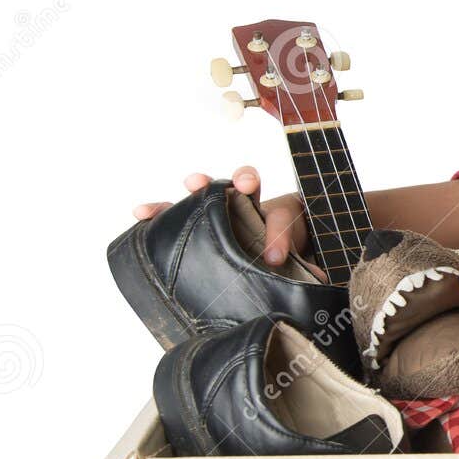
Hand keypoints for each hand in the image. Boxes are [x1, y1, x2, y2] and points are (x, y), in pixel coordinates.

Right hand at [133, 165, 314, 270]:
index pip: (281, 218)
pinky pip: (174, 215)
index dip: (278, 236)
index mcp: (279, 217)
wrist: (260, 258)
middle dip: (246, 180)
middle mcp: (248, 208)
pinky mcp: (193, 224)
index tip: (275, 258)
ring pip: (209, 194)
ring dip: (201, 186)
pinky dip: (158, 213)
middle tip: (245, 183)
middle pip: (247, 187)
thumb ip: (306, 269)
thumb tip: (316, 278)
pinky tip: (142, 213)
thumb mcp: (297, 264)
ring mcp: (219, 213)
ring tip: (194, 183)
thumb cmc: (281, 257)